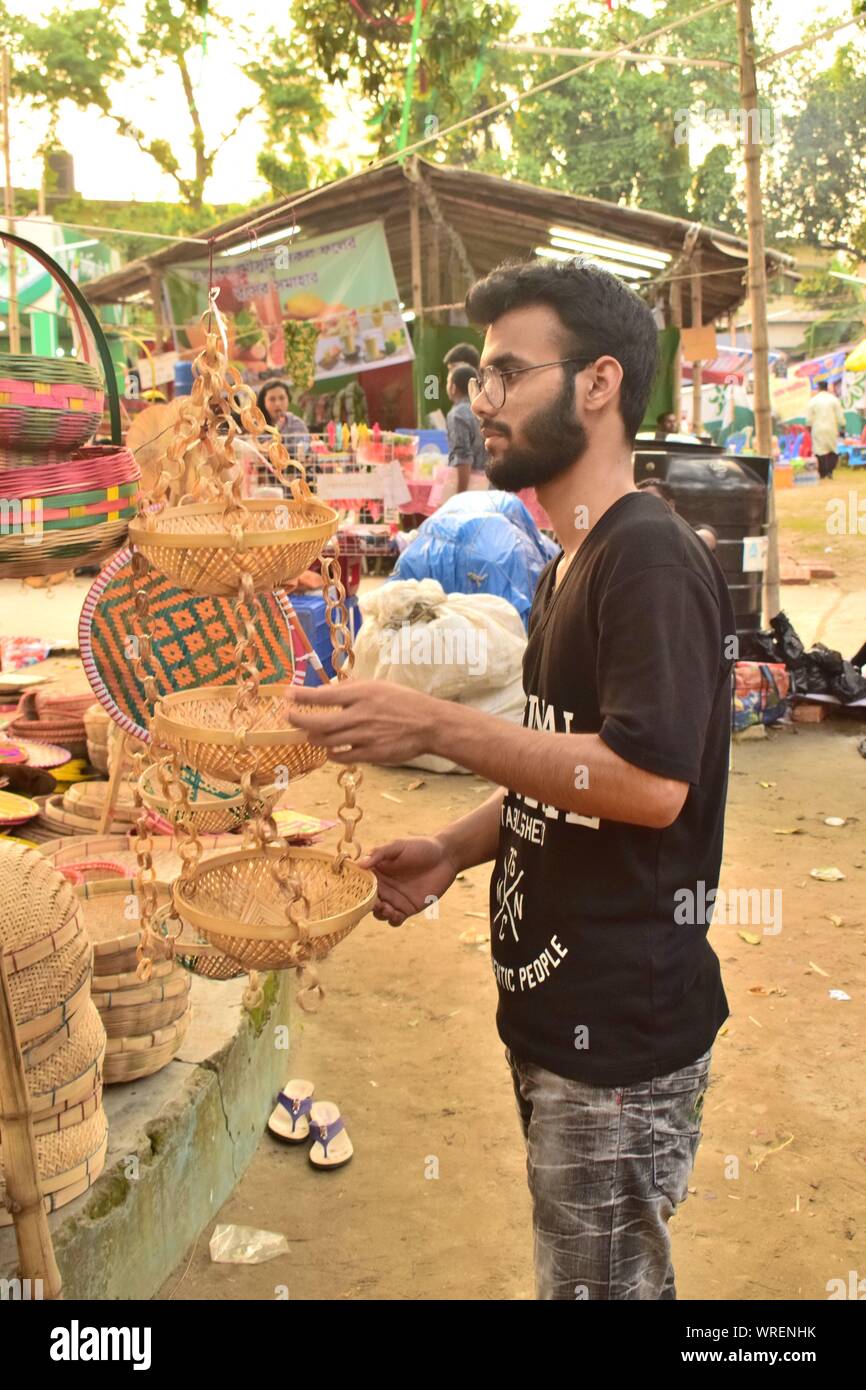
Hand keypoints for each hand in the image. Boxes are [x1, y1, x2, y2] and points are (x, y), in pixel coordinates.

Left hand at [288, 680, 440, 764]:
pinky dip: (331, 753)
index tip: (287, 694)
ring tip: (309, 734)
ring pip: (326, 741)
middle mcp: (360, 715)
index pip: (322, 695)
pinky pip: (342, 757)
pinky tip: (330, 749)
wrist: (429, 724)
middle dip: (298, 720)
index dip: (301, 696)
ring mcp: (364, 737)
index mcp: (362, 694)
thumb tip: (322, 693)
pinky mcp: (371, 754)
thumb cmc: (402, 702)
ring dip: (313, 738)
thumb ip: (349, 691)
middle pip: (318, 722)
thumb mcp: (377, 687)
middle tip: (288, 717)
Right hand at [361, 835, 459, 925]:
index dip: (355, 888)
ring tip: (385, 907)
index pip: (360, 883)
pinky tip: (395, 913)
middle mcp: (383, 887)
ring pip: (379, 913)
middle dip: (366, 905)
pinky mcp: (408, 909)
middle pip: (367, 901)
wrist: (445, 857)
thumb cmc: (420, 847)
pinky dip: (392, 920)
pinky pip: (395, 920)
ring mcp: (395, 899)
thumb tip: (359, 864)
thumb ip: (380, 854)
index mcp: (377, 871)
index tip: (353, 891)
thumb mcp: (398, 846)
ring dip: (378, 913)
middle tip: (373, 901)